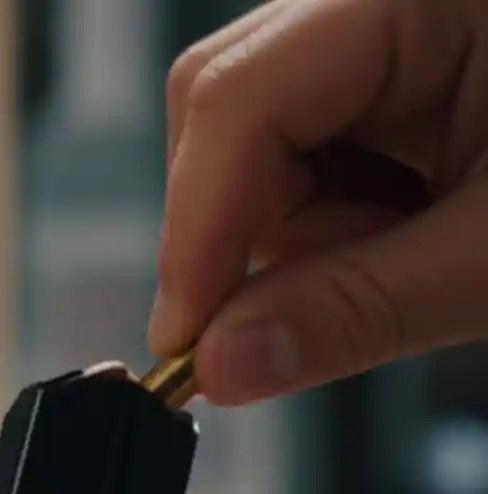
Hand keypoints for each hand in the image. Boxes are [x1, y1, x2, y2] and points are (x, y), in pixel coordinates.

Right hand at [150, 0, 487, 404]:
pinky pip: (303, 150)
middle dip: (242, 232)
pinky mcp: (390, 73)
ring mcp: (378, 30)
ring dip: (295, 233)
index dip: (196, 228)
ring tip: (398, 267)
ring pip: (252, 141)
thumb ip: (359, 309)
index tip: (187, 343)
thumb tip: (223, 367)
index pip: (242, 98)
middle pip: (226, 108)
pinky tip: (398, 238)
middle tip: (277, 329)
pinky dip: (331, 220)